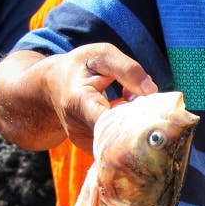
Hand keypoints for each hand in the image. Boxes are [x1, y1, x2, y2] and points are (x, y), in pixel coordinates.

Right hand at [42, 43, 156, 151]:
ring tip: (130, 105)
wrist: (52, 85)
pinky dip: (127, 133)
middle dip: (140, 121)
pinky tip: (124, 117)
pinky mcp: (91, 149)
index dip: (136, 119)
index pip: (111, 121)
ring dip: (135, 126)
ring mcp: (85, 143)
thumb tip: (152, 90)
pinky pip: (117, 146)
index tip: (149, 110)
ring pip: (122, 142)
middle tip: (145, 103)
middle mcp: (80, 128)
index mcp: (81, 102)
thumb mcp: (100, 56)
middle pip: (122, 135)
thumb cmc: (79, 68)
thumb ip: (127, 69)